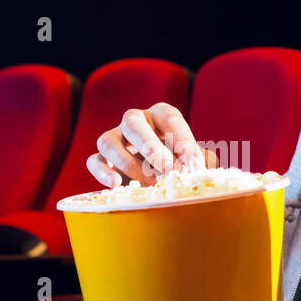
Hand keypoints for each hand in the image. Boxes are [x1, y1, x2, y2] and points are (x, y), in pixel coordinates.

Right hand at [86, 102, 218, 188]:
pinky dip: (102, 173)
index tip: (195, 167)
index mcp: (161, 114)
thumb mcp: (194, 158)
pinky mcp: (102, 158)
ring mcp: (115, 137)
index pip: (171, 119)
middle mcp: (135, 120)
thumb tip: (206, 172)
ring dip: (128, 164)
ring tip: (148, 184)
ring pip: (108, 141)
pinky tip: (116, 185)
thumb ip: (202, 161)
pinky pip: (94, 160)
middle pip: (132, 122)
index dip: (183, 142)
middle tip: (168, 171)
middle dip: (151, 148)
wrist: (158, 173)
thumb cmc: (180, 162)